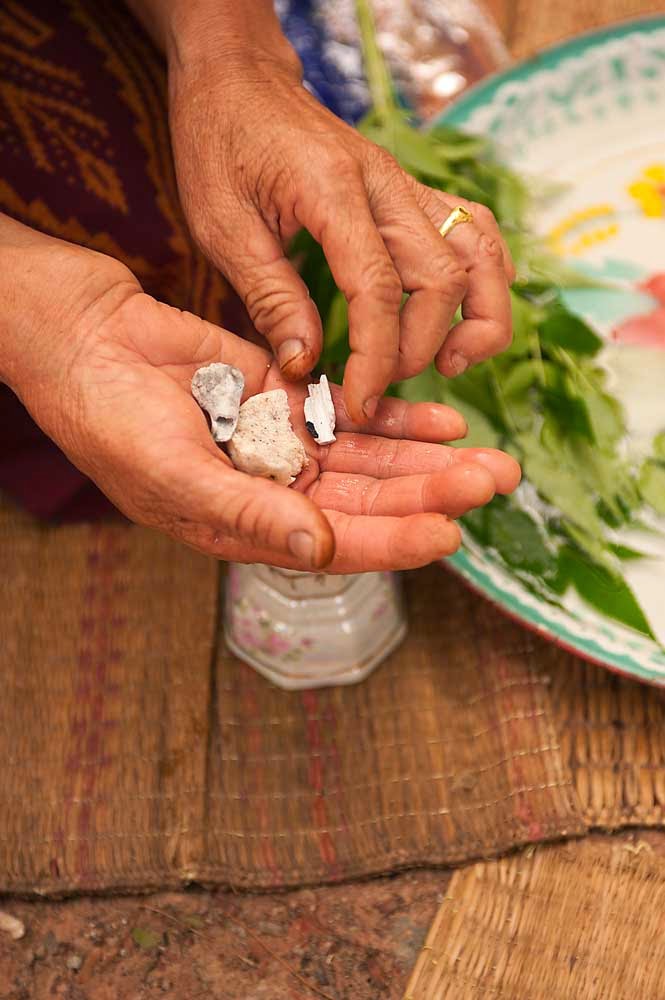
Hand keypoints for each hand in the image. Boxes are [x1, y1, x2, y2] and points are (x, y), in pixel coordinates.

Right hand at [4, 229, 518, 572]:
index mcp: (245, 526)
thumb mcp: (173, 474)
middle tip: (494, 482)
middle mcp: (274, 492)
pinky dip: (396, 417)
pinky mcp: (288, 395)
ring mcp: (284, 443)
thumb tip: (321, 549)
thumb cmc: (107, 419)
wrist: (85, 339)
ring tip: (487, 457)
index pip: (334, 543)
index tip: (449, 533)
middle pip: (368, 501)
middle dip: (431, 494)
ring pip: (370, 458)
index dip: (392, 540)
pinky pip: (352, 411)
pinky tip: (442, 422)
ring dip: (427, 459)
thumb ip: (250, 512)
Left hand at [166, 14, 514, 422]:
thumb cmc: (220, 144)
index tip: (359, 403)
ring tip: (451, 364)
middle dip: (421, 348)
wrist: (238, 79)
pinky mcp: (412, 192)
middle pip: (443, 278)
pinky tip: (463, 317)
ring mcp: (407, 185)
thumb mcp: (221, 227)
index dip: (377, 357)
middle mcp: (386, 184)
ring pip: (481, 253)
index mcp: (333, 190)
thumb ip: (270, 297)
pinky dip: (485, 278)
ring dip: (479, 317)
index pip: (379, 288)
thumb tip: (305, 366)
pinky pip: (475, 231)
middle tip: (381, 387)